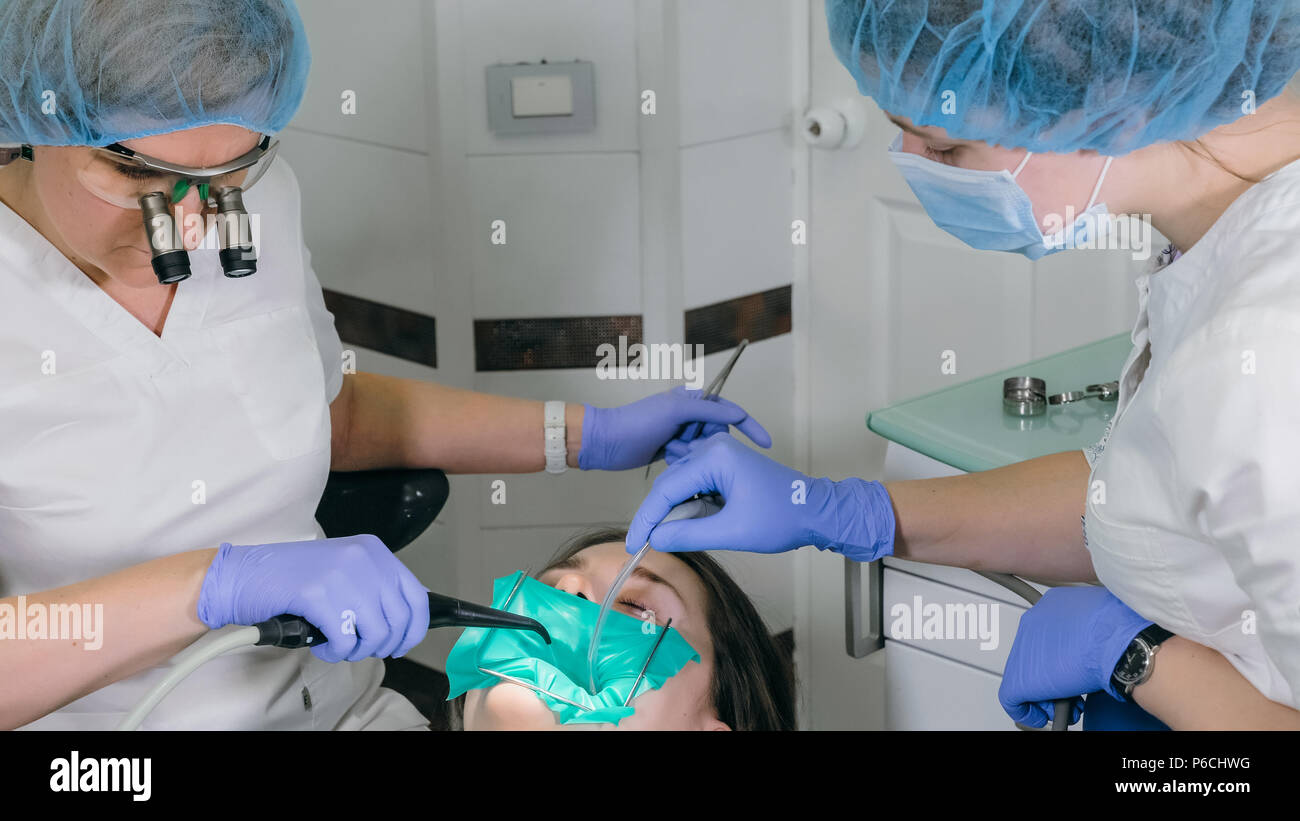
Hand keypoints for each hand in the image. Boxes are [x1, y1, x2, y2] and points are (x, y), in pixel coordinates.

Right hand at [197, 535, 430, 663]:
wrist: (242, 575)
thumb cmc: (290, 578)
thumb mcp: (344, 569)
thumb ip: (375, 586)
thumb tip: (406, 618)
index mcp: (374, 550)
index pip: (417, 595)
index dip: (414, 628)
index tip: (402, 643)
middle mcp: (363, 558)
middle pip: (399, 619)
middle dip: (383, 645)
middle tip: (362, 649)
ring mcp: (340, 574)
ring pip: (375, 633)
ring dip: (357, 651)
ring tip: (338, 647)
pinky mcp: (317, 594)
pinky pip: (344, 640)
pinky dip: (334, 652)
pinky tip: (321, 645)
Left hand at [578, 386, 770, 470]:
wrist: (607, 443)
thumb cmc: (636, 422)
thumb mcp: (674, 411)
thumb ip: (707, 409)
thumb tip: (737, 412)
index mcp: (692, 400)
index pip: (730, 410)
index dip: (749, 426)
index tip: (766, 444)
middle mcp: (689, 416)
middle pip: (719, 434)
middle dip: (709, 445)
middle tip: (687, 446)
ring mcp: (681, 435)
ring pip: (706, 451)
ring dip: (695, 457)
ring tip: (673, 453)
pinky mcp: (673, 453)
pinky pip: (693, 462)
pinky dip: (687, 465)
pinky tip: (672, 465)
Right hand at [625, 432, 895, 558]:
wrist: (816, 511)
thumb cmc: (780, 519)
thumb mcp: (731, 531)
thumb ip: (688, 534)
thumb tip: (655, 539)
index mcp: (714, 457)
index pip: (665, 489)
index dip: (646, 519)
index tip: (634, 545)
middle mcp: (713, 448)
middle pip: (670, 484)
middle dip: (657, 516)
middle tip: (644, 545)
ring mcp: (719, 454)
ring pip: (681, 485)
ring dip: (674, 512)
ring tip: (667, 538)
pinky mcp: (725, 465)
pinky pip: (695, 485)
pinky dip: (689, 506)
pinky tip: (688, 525)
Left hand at [999, 586, 1152, 726]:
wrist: (1115, 642)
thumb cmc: (1118, 630)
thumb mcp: (1104, 619)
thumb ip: (1092, 627)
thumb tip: (1096, 640)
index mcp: (1051, 606)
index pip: (1047, 636)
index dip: (1061, 658)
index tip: (1074, 668)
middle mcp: (1032, 624)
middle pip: (1036, 657)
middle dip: (1055, 678)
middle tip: (1073, 690)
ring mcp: (1023, 651)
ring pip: (1028, 678)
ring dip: (1049, 696)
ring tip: (1071, 703)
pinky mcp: (1020, 679)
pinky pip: (1013, 700)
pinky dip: (1029, 712)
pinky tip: (1046, 715)